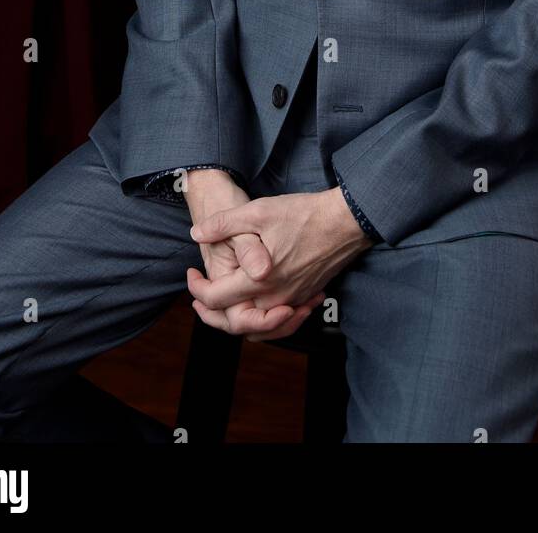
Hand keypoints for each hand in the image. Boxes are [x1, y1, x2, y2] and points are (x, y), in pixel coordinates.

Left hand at [186, 187, 372, 330]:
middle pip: (234, 322)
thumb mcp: (258, 211)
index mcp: (257, 280)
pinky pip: (279, 320)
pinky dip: (264, 318)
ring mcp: (293, 300)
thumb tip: (197, 234)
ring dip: (238, 319)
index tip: (191, 275)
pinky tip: (258, 302)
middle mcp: (275, 298)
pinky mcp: (306, 296)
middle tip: (199, 297)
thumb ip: (224, 224)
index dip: (196, 290)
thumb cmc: (304, 214)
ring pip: (258, 326)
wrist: (346, 221)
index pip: (215, 299)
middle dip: (211, 312)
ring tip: (225, 304)